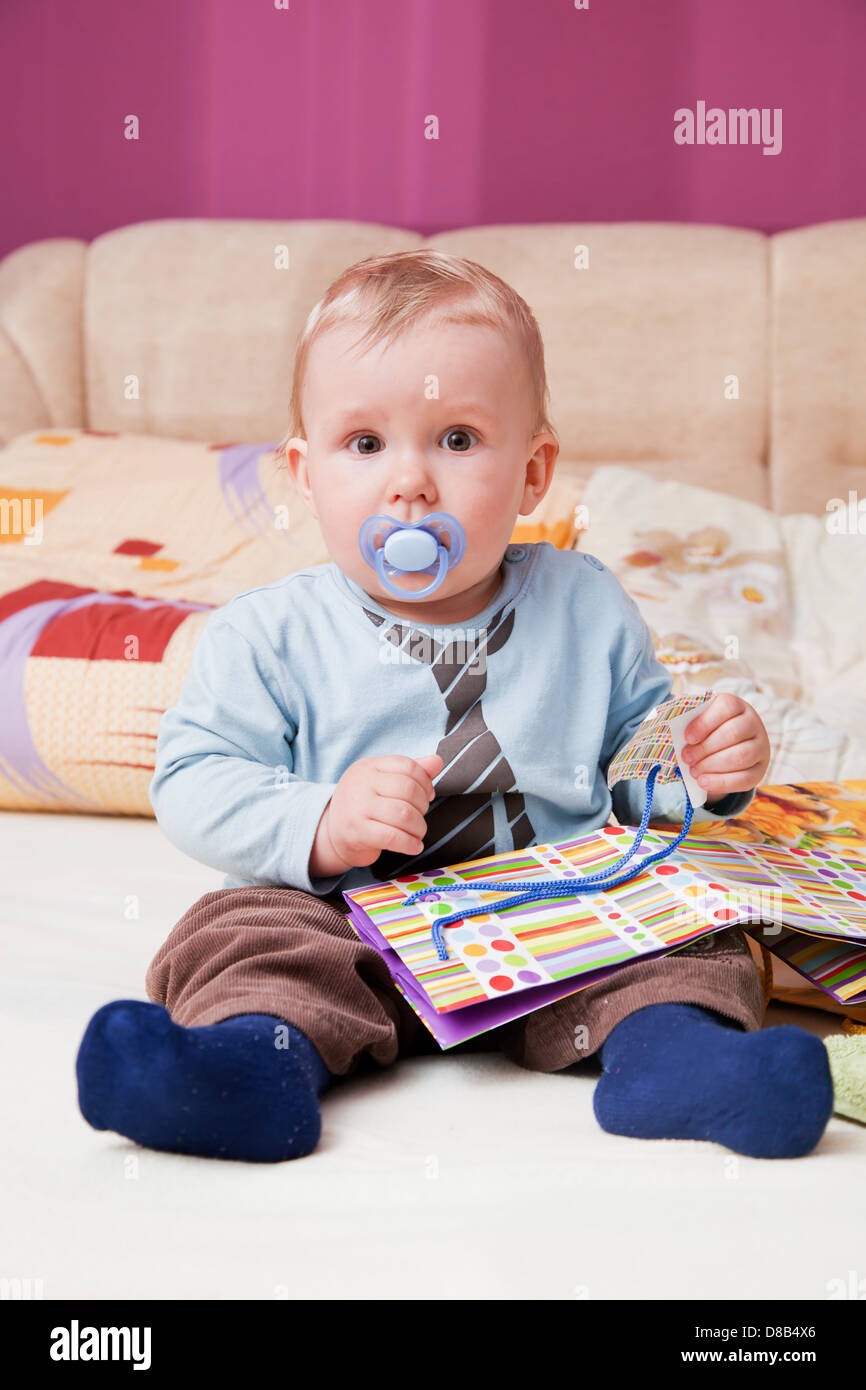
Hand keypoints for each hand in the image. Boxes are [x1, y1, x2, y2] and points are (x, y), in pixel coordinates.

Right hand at [309, 753, 443, 876]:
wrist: (332, 835)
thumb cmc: (363, 807)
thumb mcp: (383, 783)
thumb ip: (410, 772)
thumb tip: (437, 761)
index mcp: (369, 766)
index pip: (406, 766)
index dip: (425, 782)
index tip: (428, 795)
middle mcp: (361, 783)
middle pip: (408, 789)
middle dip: (423, 806)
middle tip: (420, 817)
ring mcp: (357, 807)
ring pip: (403, 814)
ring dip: (419, 827)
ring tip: (418, 833)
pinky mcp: (357, 832)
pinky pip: (393, 837)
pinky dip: (410, 844)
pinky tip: (414, 846)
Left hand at [680, 693, 769, 802]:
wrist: (727, 748)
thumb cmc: (707, 730)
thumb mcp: (698, 718)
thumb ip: (686, 712)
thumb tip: (674, 705)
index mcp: (736, 706)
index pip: (727, 707)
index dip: (705, 722)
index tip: (687, 737)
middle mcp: (753, 723)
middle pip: (733, 733)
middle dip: (705, 748)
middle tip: (686, 757)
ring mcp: (760, 747)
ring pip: (741, 756)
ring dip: (712, 765)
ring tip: (693, 770)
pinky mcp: (759, 770)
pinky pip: (744, 779)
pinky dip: (721, 782)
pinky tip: (703, 782)